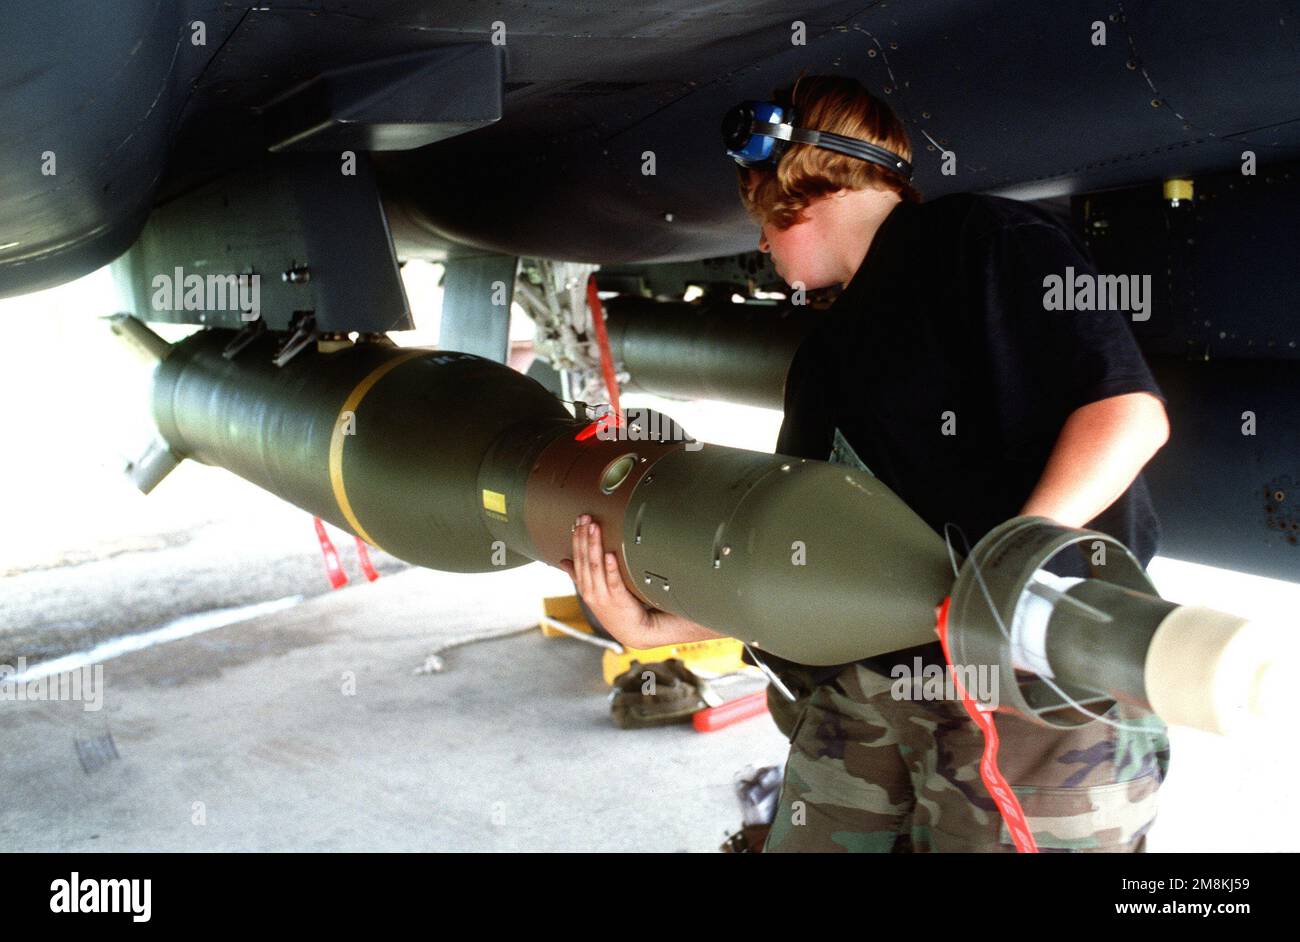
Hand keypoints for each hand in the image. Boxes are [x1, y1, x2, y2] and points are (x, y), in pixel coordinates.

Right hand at [558, 514, 654, 648]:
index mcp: (584, 586)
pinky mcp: (619, 600)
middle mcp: (591, 591)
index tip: (578, 521)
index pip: (577, 558)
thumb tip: (562, 560)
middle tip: (585, 518)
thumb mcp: (593, 592)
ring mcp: (603, 596)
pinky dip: (611, 568)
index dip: (577, 539)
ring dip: (594, 546)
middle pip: (584, 559)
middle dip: (584, 537)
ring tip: (595, 528)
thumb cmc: (615, 608)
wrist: (634, 630)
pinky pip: (613, 582)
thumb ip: (577, 576)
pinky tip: (610, 555)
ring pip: (595, 567)